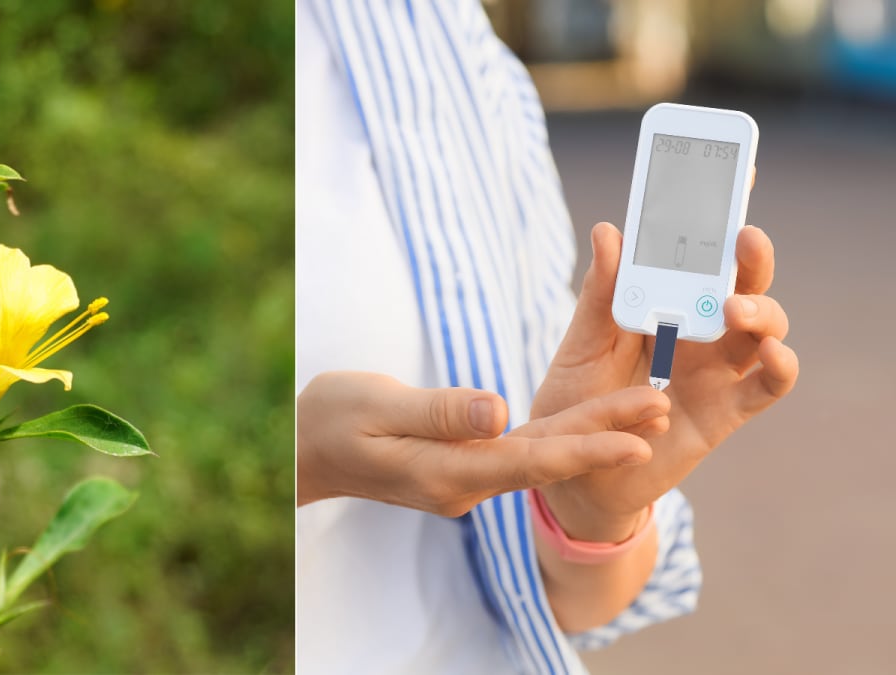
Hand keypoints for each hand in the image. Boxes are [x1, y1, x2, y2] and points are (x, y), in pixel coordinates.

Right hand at [297, 371, 669, 516]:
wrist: (304, 450)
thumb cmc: (331, 421)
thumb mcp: (376, 405)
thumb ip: (439, 411)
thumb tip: (498, 410)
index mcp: (444, 471)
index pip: (527, 460)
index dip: (585, 449)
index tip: (636, 440)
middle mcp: (464, 481)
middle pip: (546, 456)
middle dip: (607, 432)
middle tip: (662, 407)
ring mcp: (465, 476)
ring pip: (539, 452)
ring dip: (592, 432)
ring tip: (646, 408)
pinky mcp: (463, 464)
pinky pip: (520, 449)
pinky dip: (561, 434)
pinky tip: (593, 421)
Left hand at [531, 223, 798, 540]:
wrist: (573, 472)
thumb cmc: (575, 402)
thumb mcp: (581, 343)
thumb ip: (600, 294)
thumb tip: (611, 230)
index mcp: (663, 304)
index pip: (699, 255)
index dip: (719, 218)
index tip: (732, 178)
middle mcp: (698, 331)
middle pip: (740, 284)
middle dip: (749, 257)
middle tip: (743, 237)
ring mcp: (715, 370)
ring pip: (762, 328)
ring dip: (759, 312)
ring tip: (735, 310)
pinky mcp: (724, 412)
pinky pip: (766, 387)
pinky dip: (779, 367)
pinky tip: (773, 352)